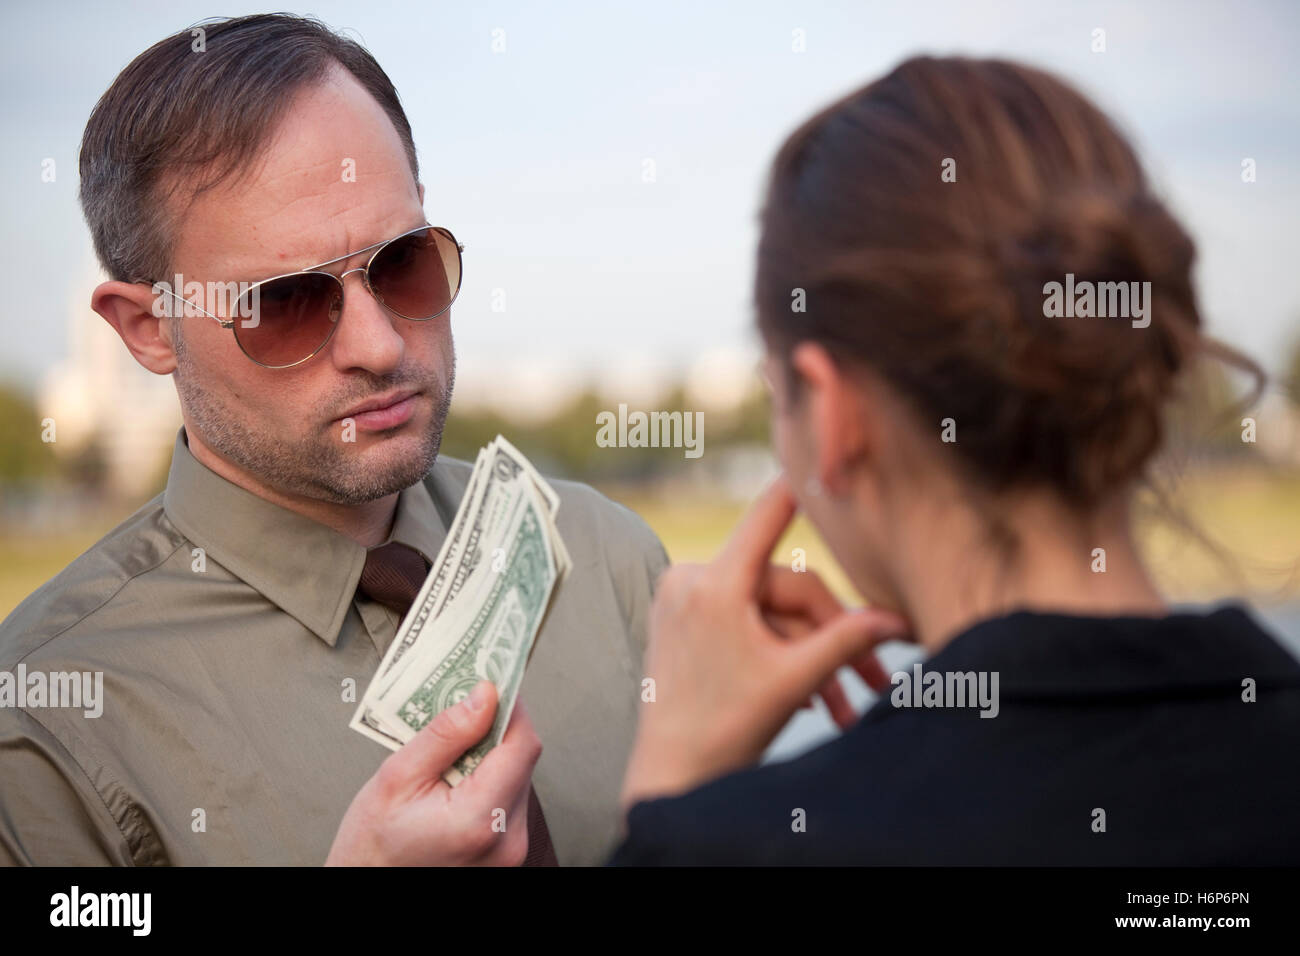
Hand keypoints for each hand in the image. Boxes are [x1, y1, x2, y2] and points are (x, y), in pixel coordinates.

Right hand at [326, 681, 540, 865]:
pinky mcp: (507, 851)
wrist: (365, 892)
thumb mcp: (396, 778)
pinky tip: (455, 778)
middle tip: (462, 705)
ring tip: (449, 750)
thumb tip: (484, 694)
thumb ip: (446, 734)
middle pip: (522, 759)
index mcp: (481, 820)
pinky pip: (509, 798)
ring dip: (491, 753)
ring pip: (517, 776)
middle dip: (496, 726)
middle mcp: (507, 839)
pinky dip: (488, 778)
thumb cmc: (371, 847)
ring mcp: (511, 850)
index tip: (491, 680)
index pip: (522, 745)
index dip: (511, 706)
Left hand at [620, 477, 910, 809]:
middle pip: (787, 590)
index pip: (767, 516)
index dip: (799, 486)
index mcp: (714, 585)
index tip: (815, 449)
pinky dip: (778, 653)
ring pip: (771, 613)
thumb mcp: (794, 682)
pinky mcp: (681, 620)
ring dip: (811, 657)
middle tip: (873, 683)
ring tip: (842, 709)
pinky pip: (745, 621)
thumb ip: (847, 642)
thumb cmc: (724, 730)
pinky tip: (807, 698)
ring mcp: (682, 600)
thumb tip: (899, 621)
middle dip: (832, 638)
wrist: (669, 777)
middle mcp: (691, 581)